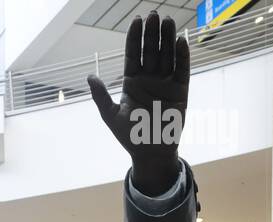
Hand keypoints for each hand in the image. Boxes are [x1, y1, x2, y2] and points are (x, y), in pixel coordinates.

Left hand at [88, 11, 188, 195]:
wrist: (151, 154)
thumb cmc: (130, 136)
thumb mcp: (111, 116)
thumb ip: (101, 96)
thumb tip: (90, 77)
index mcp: (132, 82)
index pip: (133, 54)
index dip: (135, 37)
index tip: (137, 20)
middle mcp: (149, 78)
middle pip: (151, 50)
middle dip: (151, 33)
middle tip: (153, 15)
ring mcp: (166, 82)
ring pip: (167, 54)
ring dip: (167, 37)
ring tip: (167, 21)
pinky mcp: (181, 89)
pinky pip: (182, 69)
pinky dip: (182, 55)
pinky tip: (180, 40)